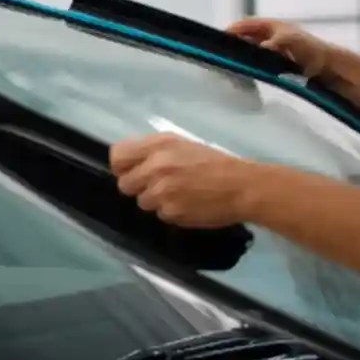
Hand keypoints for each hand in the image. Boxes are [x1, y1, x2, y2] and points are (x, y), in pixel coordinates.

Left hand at [109, 133, 256, 228]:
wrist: (242, 186)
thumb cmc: (214, 162)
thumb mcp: (182, 144)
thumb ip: (154, 151)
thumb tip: (131, 162)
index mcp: (157, 145)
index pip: (117, 157)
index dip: (123, 167)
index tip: (131, 171)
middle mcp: (155, 167)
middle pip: (125, 184)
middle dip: (138, 187)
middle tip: (157, 186)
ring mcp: (161, 192)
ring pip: (142, 201)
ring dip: (156, 201)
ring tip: (178, 194)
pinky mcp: (171, 212)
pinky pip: (160, 214)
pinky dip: (171, 212)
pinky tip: (188, 204)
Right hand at [226, 17, 332, 78]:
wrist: (329, 66)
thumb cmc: (310, 50)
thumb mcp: (289, 41)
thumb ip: (272, 44)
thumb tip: (259, 48)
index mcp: (271, 25)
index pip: (245, 24)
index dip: (232, 30)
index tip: (219, 39)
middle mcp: (270, 34)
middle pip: (245, 37)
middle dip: (234, 44)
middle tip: (222, 54)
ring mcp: (274, 47)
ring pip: (251, 50)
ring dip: (243, 55)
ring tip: (231, 64)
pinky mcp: (277, 61)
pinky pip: (258, 61)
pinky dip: (251, 64)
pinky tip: (247, 72)